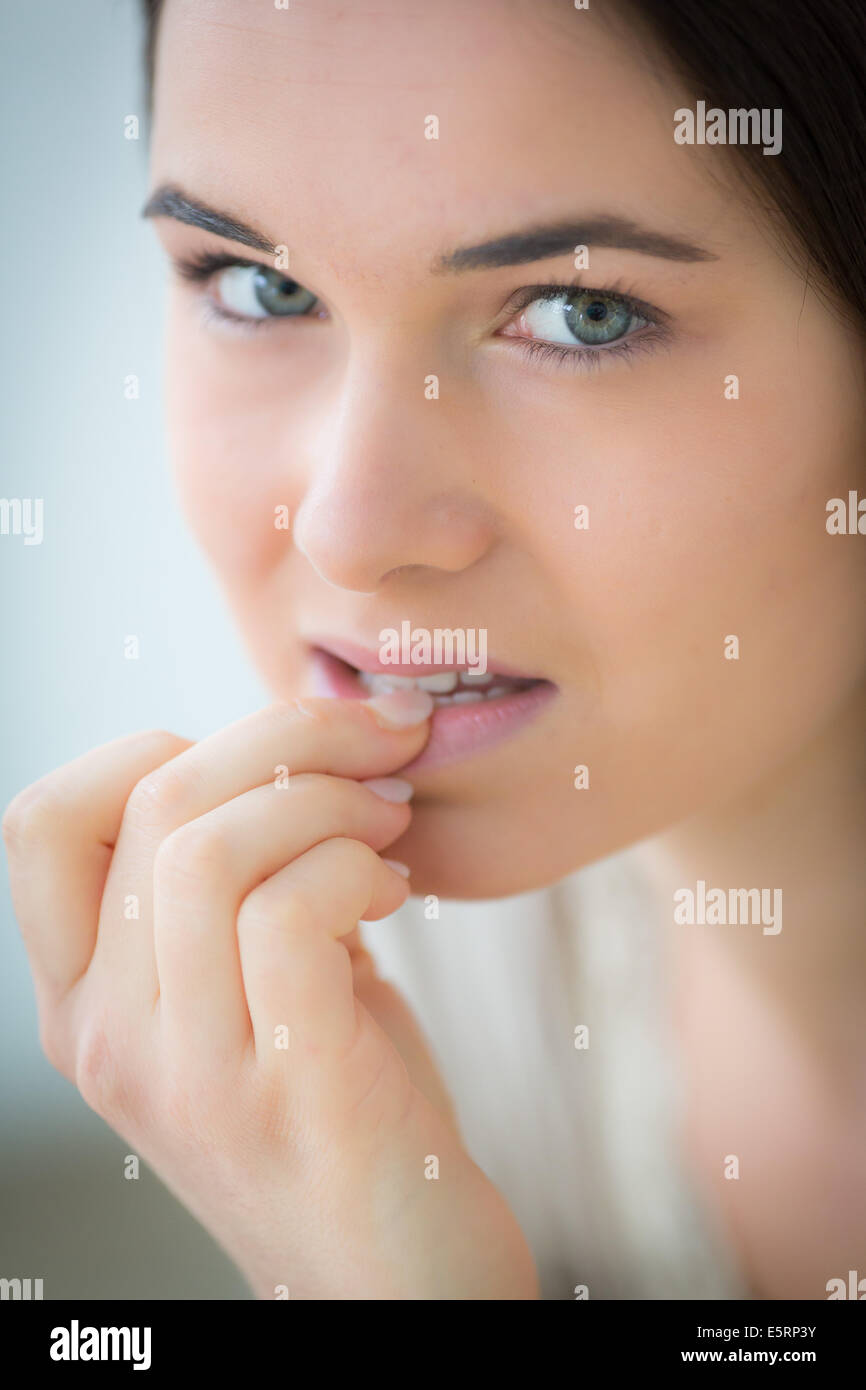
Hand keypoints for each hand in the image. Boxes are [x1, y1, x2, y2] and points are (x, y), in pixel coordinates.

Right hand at [3, 694, 538, 1298]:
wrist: (399, 1276)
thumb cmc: (343, 1111)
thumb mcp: (256, 988)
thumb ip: (242, 885)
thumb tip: (295, 751)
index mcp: (88, 1001)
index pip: (41, 822)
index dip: (152, 748)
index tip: (265, 760)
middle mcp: (110, 1036)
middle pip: (151, 802)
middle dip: (288, 737)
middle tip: (380, 746)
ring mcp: (186, 1071)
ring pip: (207, 848)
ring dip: (327, 799)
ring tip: (391, 826)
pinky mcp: (282, 1090)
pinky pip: (288, 910)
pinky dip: (355, 865)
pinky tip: (398, 894)